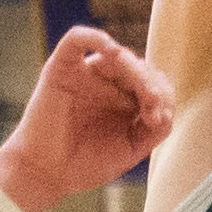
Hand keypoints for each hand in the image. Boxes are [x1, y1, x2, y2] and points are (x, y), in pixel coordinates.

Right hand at [0, 25, 175, 211]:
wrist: (45, 175)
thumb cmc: (84, 165)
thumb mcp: (131, 149)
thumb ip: (154, 129)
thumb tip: (166, 108)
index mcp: (122, 98)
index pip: (152, 80)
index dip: (162, 95)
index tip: (158, 121)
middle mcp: (104, 82)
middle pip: (138, 66)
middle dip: (152, 86)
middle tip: (152, 112)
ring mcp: (83, 74)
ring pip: (117, 54)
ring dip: (137, 71)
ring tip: (143, 95)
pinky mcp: (61, 69)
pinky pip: (76, 40)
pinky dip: (94, 37)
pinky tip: (113, 52)